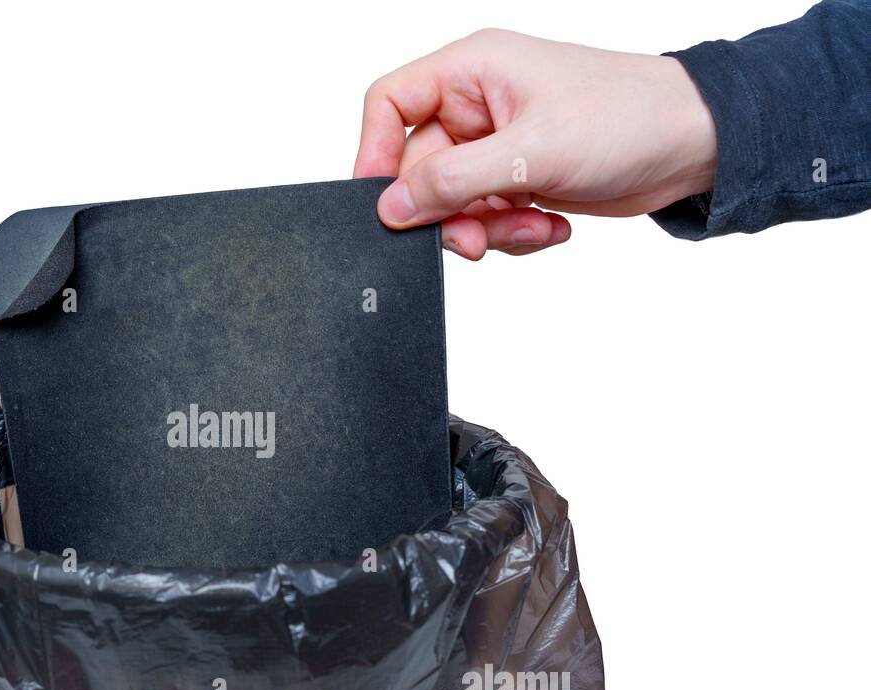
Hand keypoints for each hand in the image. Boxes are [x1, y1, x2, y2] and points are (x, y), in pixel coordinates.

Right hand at [354, 29, 717, 258]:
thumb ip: (454, 181)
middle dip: (449, 212)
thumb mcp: (532, 151)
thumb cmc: (629, 116)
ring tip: (531, 225)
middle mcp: (478, 105)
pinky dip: (512, 232)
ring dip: (487, 228)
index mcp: (472, 71)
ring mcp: (497, 144)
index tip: (384, 206)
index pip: (390, 105)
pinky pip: (485, 218)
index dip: (374, 154)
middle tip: (475, 238)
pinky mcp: (517, 178)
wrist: (694, 143)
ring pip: (452, 203)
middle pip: (419, 169)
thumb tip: (393, 207)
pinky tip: (550, 224)